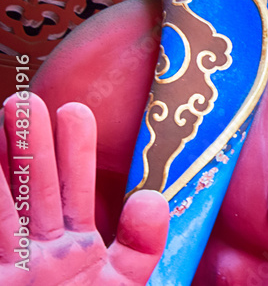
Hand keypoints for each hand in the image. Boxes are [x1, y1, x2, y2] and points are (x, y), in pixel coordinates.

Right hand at [0, 93, 168, 284]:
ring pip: (2, 210)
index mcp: (75, 257)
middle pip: (33, 192)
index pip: (76, 195)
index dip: (73, 154)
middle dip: (29, 147)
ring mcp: (10, 268)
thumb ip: (140, 248)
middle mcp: (37, 258)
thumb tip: (150, 197)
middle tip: (26, 102)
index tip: (73, 112)